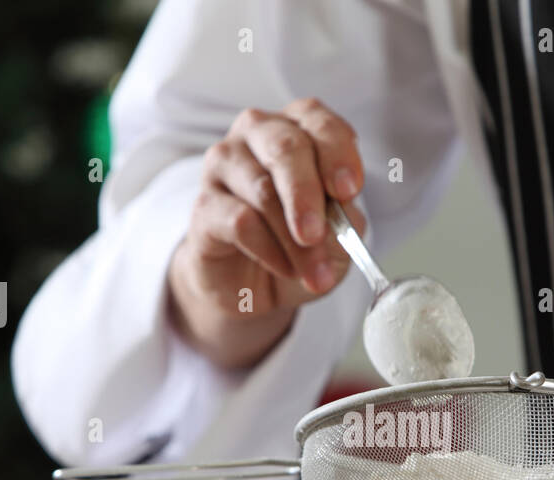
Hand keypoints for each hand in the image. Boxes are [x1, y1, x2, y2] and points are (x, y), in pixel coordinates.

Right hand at [167, 97, 366, 367]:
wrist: (255, 284)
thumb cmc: (299, 246)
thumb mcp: (336, 236)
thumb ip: (343, 219)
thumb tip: (341, 213)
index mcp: (297, 128)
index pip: (317, 120)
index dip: (336, 153)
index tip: (349, 190)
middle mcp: (257, 134)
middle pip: (284, 148)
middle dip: (307, 194)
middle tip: (318, 235)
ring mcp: (224, 164)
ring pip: (263, 190)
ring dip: (293, 240)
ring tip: (313, 272)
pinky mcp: (205, 204)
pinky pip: (240, 221)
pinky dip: (269, 250)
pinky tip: (284, 267)